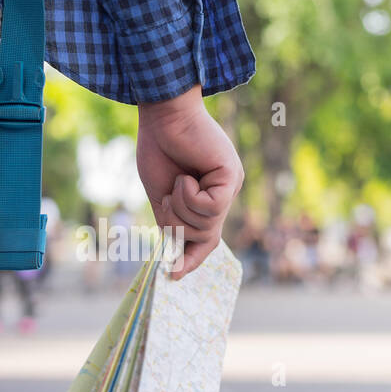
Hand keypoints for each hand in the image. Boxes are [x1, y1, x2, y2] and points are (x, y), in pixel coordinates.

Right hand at [137, 85, 243, 277]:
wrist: (162, 115)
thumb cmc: (159, 149)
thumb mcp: (163, 199)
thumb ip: (171, 227)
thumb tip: (173, 265)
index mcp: (209, 198)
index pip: (207, 239)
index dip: (192, 259)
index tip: (173, 275)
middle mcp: (225, 193)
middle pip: (204, 236)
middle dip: (178, 224)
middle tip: (169, 196)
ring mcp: (230, 185)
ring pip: (206, 225)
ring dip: (181, 208)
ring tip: (177, 182)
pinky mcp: (231, 177)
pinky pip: (210, 208)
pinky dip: (190, 196)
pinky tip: (186, 176)